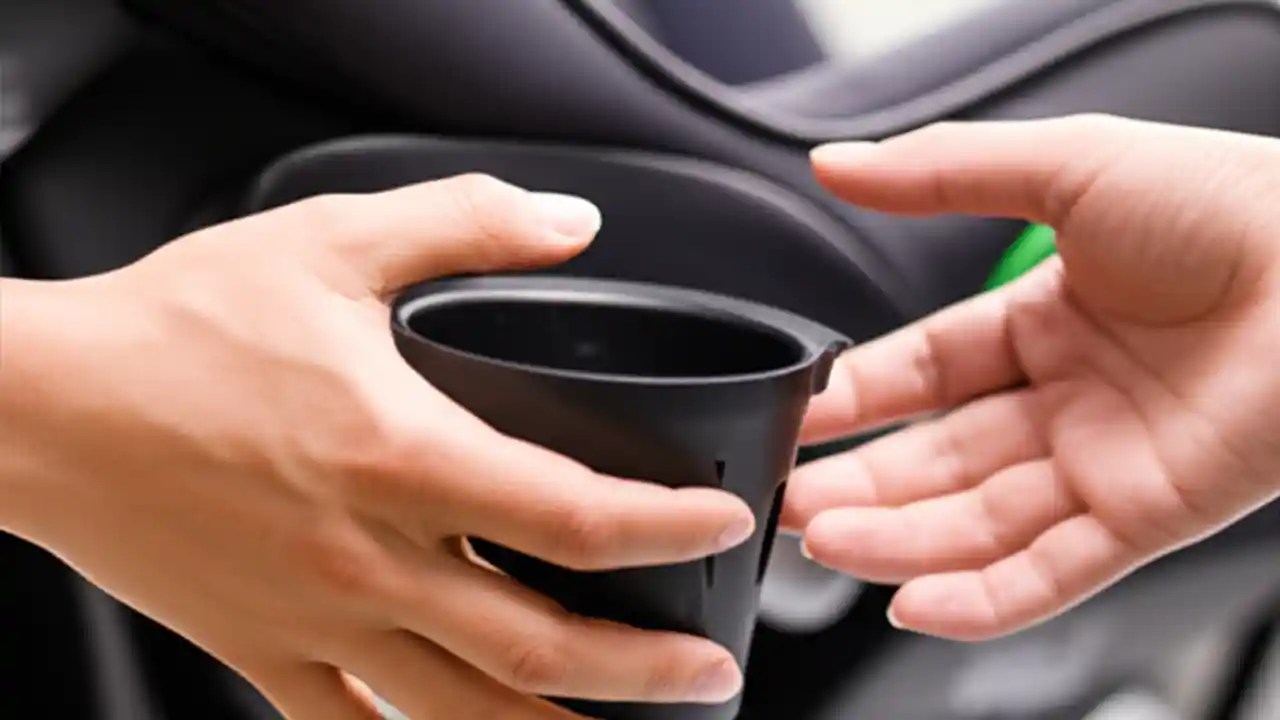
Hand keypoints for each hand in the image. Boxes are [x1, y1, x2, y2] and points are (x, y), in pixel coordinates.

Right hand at [0, 175, 753, 717]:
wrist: (41, 408)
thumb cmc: (174, 329)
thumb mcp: (329, 241)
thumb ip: (462, 224)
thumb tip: (569, 226)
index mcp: (397, 454)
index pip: (572, 513)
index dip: (668, 528)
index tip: (722, 526)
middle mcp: (367, 556)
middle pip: (539, 643)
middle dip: (645, 672)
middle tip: (708, 674)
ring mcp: (315, 621)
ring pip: (461, 711)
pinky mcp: (261, 653)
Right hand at [783, 115, 1279, 640]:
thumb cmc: (1232, 204)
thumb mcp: (1066, 166)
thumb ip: (942, 172)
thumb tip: (837, 167)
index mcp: (1046, 319)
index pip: (925, 371)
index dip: (857, 396)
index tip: (794, 414)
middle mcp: (1070, 399)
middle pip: (938, 458)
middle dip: (859, 483)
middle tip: (788, 499)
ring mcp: (1106, 463)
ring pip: (979, 522)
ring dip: (898, 541)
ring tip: (824, 545)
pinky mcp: (1150, 517)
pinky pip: (1053, 572)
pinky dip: (982, 598)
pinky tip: (913, 602)